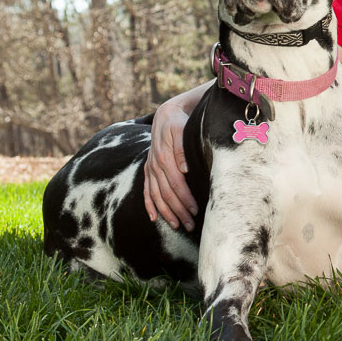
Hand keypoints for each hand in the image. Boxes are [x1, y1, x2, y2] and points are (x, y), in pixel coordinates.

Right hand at [144, 101, 197, 230]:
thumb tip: (185, 169)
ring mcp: (150, 169)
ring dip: (167, 213)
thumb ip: (181, 149)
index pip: (176, 184)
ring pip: (157, 196)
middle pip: (167, 194)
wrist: (166, 114)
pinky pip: (146, 191)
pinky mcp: (148, 170)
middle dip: (179, 211)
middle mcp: (155, 166)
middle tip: (190, 225)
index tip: (195, 211)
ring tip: (177, 226)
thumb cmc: (178, 122)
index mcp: (164, 158)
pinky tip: (155, 218)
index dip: (185, 199)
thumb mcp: (181, 130)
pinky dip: (150, 205)